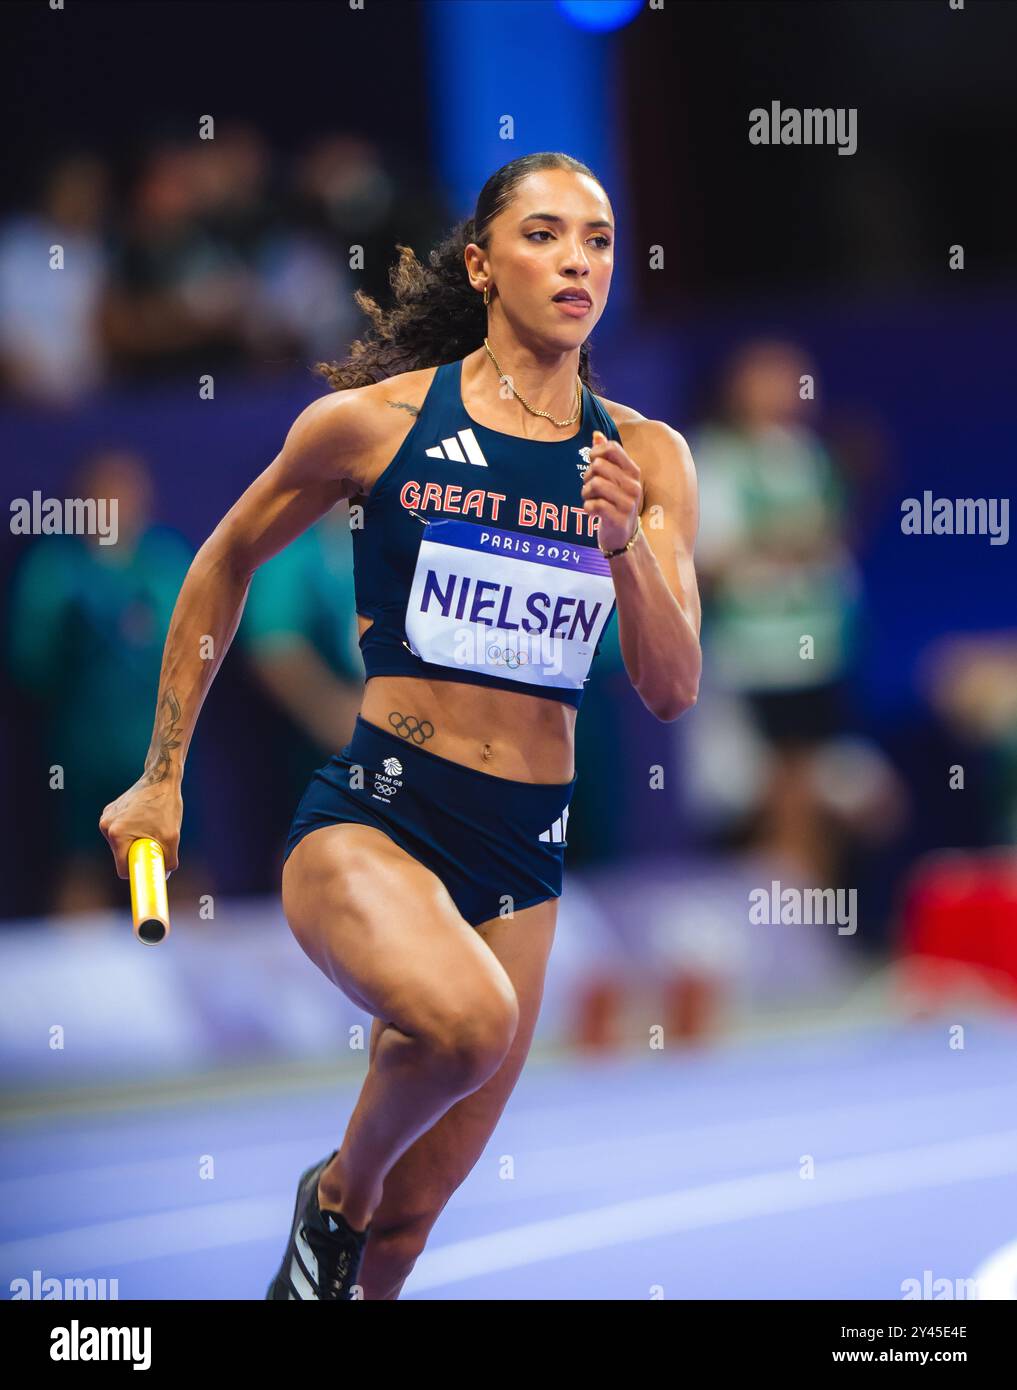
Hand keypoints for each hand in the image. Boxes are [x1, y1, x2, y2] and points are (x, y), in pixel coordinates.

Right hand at [99, 776, 182, 879]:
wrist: (160, 778)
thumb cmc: (166, 805)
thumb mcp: (172, 837)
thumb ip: (168, 860)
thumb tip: (163, 875)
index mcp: (117, 834)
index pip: (123, 868)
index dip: (137, 872)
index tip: (149, 870)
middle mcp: (107, 826)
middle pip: (122, 855)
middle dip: (138, 853)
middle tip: (155, 842)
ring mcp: (106, 818)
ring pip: (122, 843)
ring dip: (136, 840)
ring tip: (151, 825)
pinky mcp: (110, 811)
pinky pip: (121, 830)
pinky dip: (133, 829)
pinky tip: (145, 816)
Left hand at [581, 430, 642, 551]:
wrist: (623, 538)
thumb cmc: (615, 504)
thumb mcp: (614, 480)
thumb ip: (606, 457)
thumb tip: (597, 434)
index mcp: (633, 471)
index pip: (612, 448)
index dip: (595, 452)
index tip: (591, 463)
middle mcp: (633, 485)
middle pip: (599, 465)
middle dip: (587, 476)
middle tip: (590, 488)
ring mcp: (627, 503)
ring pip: (595, 483)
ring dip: (585, 493)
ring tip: (590, 500)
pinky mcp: (618, 518)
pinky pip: (593, 504)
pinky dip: (587, 508)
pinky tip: (592, 513)